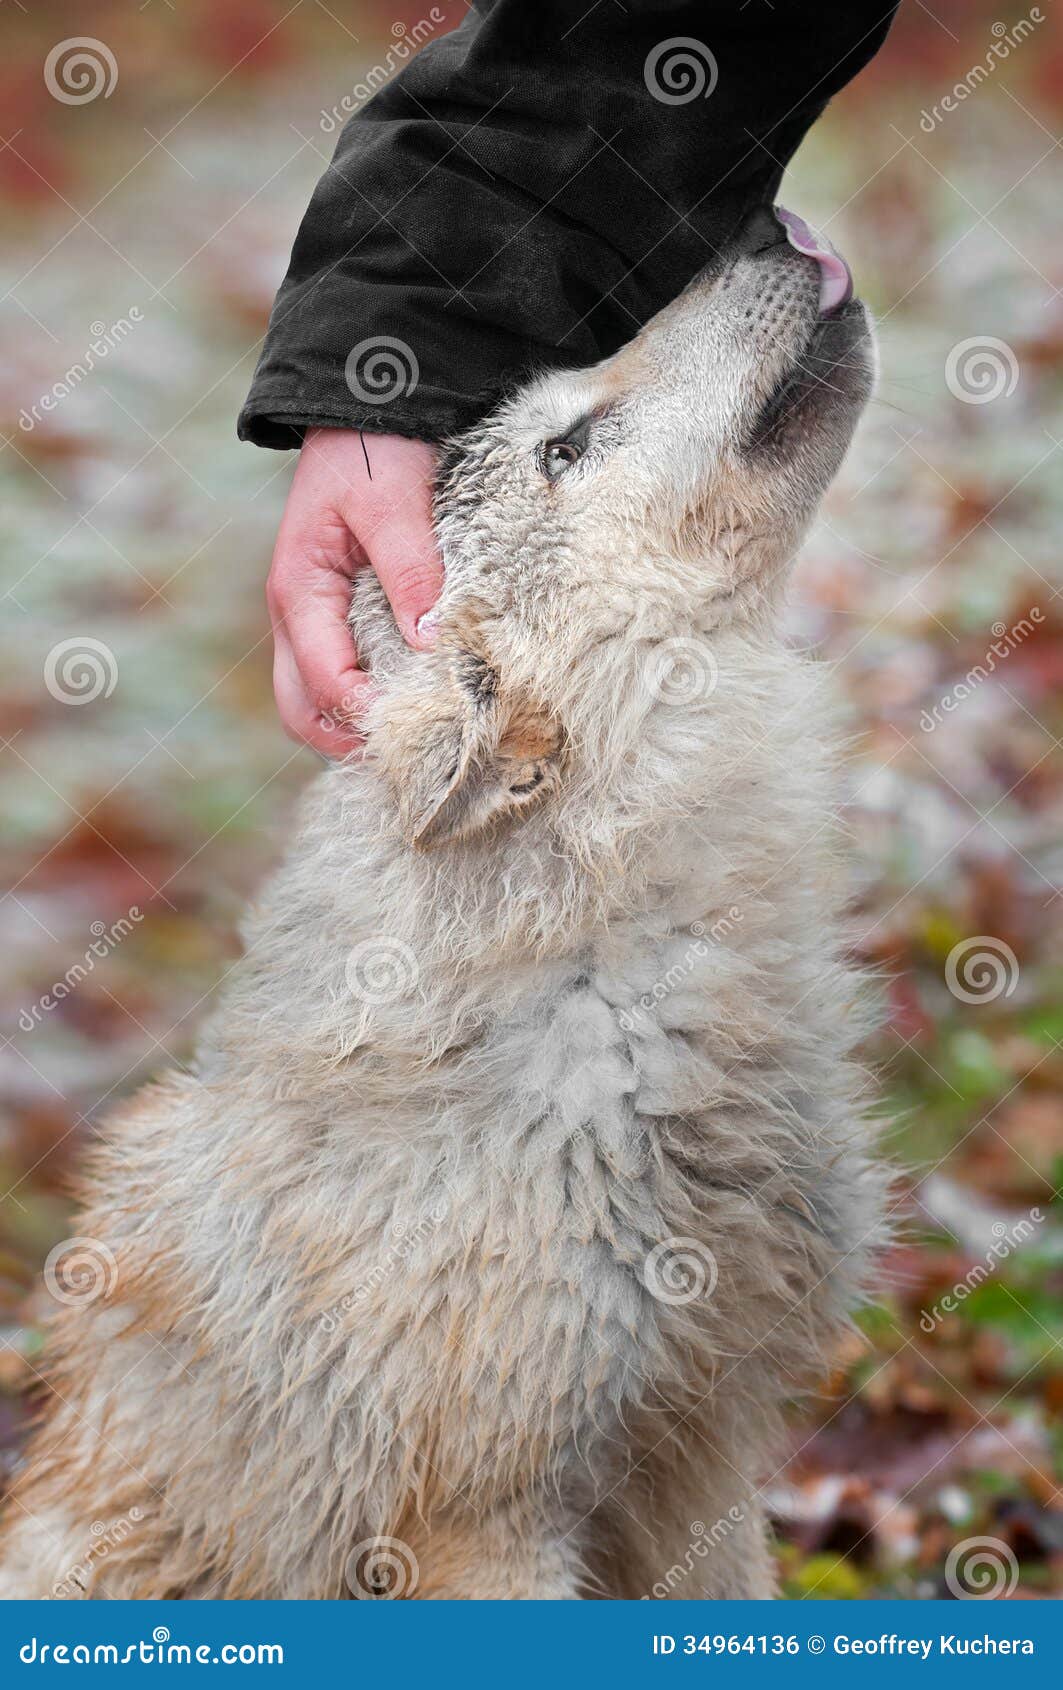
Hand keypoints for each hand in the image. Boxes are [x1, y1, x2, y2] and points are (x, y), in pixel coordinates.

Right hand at [267, 428, 442, 756]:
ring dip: (356, 723)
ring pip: (317, 699)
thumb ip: (411, 571)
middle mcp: (298, 614)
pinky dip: (369, 696)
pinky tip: (416, 698)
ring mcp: (316, 618)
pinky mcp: (340, 613)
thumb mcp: (393, 503)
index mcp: (300, 590)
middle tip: (413, 752)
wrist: (368, 404)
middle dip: (348, 738)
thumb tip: (429, 643)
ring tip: (417, 733)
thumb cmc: (374, 449)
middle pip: (303, 710)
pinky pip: (343, 673)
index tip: (420, 727)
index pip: (323, 682)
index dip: (366, 714)